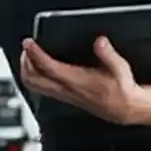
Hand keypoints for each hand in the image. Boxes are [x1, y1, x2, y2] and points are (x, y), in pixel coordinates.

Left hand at [20, 36, 145, 124]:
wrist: (124, 108)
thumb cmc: (122, 90)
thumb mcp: (120, 69)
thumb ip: (108, 54)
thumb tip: (100, 42)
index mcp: (77, 81)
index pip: (48, 68)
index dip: (35, 54)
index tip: (29, 43)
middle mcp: (66, 89)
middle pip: (33, 79)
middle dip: (26, 62)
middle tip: (27, 47)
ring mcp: (63, 95)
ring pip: (34, 86)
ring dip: (27, 70)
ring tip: (29, 55)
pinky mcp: (63, 96)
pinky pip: (40, 88)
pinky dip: (33, 76)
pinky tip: (38, 66)